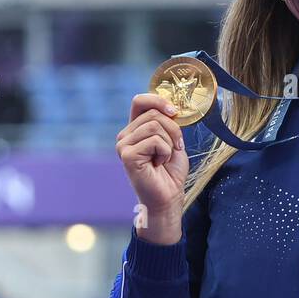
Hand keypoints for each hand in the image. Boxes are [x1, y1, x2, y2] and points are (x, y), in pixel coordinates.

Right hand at [116, 93, 189, 230]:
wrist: (169, 197)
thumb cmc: (170, 172)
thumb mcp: (172, 140)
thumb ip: (168, 122)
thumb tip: (171, 106)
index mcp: (134, 129)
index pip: (140, 101)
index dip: (158, 100)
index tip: (174, 112)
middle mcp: (125, 135)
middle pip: (153, 114)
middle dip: (173, 129)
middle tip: (175, 148)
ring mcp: (123, 145)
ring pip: (155, 126)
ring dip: (169, 143)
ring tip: (164, 158)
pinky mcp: (127, 155)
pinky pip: (155, 140)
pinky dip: (165, 152)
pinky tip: (158, 164)